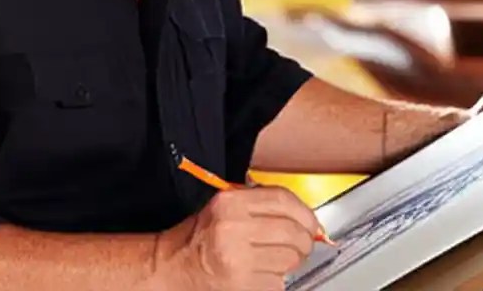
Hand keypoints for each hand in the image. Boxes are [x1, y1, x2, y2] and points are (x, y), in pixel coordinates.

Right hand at [161, 186, 318, 290]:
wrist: (170, 268)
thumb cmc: (196, 239)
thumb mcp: (221, 208)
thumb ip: (257, 204)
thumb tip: (300, 215)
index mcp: (230, 203)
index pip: (283, 200)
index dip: (305, 213)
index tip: (312, 223)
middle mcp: (233, 228)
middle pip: (293, 232)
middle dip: (304, 241)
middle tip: (301, 245)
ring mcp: (238, 259)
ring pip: (290, 259)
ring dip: (290, 263)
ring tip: (275, 261)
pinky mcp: (242, 285)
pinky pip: (278, 282)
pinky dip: (275, 281)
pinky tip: (260, 274)